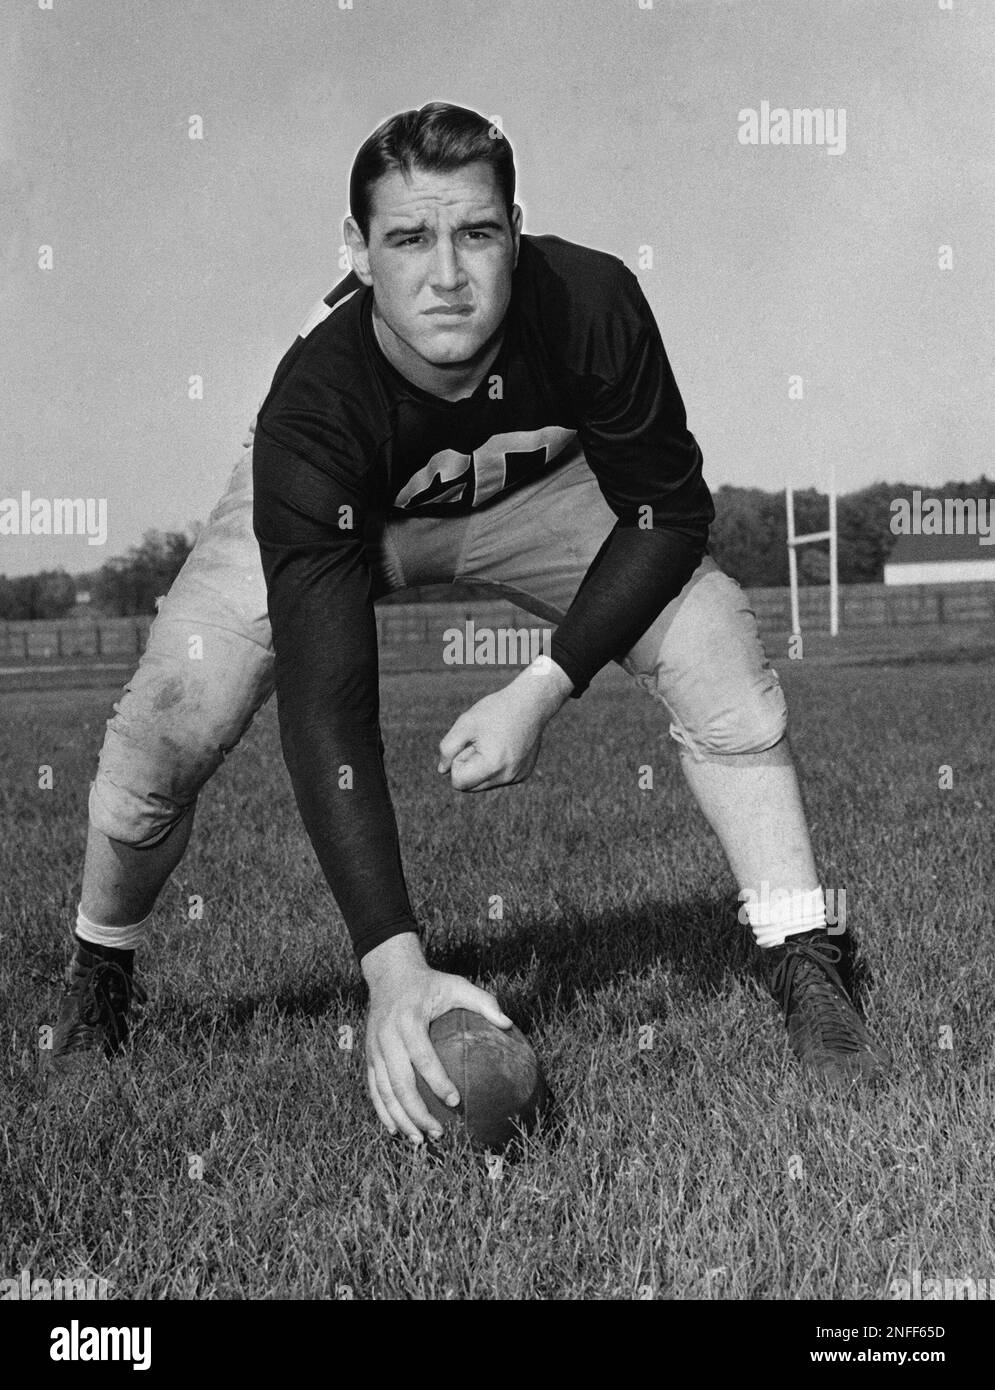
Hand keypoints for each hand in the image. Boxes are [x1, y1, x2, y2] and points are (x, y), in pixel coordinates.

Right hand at [362, 933, 512, 1142]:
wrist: (389, 975)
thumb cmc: (430, 984)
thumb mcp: (456, 984)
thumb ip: (483, 1002)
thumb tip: (509, 1023)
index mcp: (408, 1020)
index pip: (422, 1057)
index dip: (437, 1081)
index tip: (456, 1101)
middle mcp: (386, 1036)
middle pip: (399, 1082)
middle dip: (417, 1112)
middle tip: (439, 1132)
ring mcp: (374, 1049)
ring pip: (384, 1092)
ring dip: (401, 1119)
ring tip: (420, 1140)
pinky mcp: (368, 1056)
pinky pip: (374, 1089)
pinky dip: (383, 1112)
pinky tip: (396, 1130)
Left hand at [437, 657, 572, 791]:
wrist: (530, 703)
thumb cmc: (495, 710)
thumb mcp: (465, 723)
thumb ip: (448, 748)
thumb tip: (442, 771)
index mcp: (492, 766)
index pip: (459, 782)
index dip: (457, 762)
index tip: (469, 744)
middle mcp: (507, 777)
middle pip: (471, 786)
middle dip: (468, 766)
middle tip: (480, 742)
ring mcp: (517, 777)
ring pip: (483, 783)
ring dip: (481, 766)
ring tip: (493, 743)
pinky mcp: (523, 774)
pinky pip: (498, 778)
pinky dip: (494, 766)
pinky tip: (503, 746)